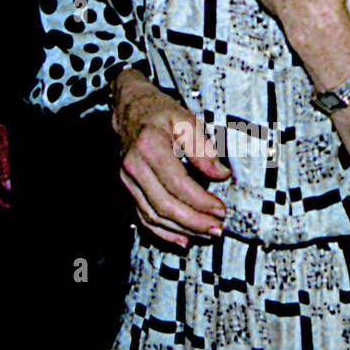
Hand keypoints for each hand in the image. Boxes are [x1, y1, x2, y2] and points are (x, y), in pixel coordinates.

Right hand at [111, 69, 228, 248]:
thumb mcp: (186, 120)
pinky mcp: (128, 189)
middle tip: (218, 227)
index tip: (221, 209)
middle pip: (164, 204)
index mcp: (149, 146)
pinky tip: (183, 239)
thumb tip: (221, 175)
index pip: (177, 183)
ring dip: (182, 230)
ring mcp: (128, 180)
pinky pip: (143, 218)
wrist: (130, 110)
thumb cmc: (160, 113)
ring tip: (207, 234)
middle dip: (194, 221)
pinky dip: (163, 233)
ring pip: (154, 215)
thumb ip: (203, 148)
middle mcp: (134, 166)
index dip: (200, 201)